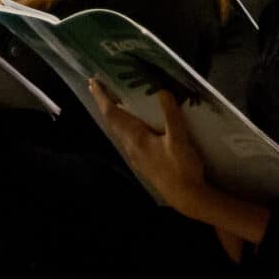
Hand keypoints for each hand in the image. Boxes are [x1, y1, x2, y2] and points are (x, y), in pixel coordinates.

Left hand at [90, 83, 210, 215]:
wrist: (186, 196)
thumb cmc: (181, 168)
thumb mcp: (179, 139)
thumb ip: (171, 115)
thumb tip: (162, 91)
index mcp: (136, 138)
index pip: (113, 113)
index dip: (103, 97)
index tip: (93, 82)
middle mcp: (131, 146)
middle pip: (112, 121)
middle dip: (105, 103)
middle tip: (100, 86)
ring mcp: (136, 155)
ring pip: (119, 130)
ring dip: (114, 114)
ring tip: (114, 101)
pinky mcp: (143, 161)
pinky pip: (128, 137)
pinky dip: (125, 124)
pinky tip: (134, 124)